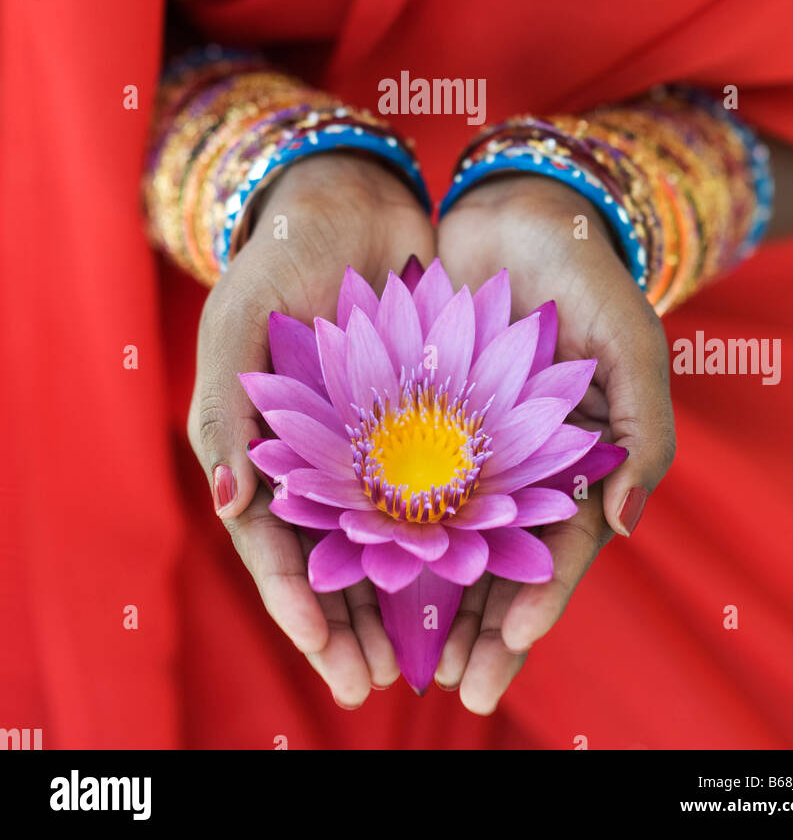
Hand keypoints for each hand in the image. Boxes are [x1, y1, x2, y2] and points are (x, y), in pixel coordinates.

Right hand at [187, 152, 434, 707]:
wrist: (354, 198)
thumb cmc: (281, 256)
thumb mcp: (238, 318)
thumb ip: (226, 406)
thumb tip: (227, 500)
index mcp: (264, 446)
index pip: (275, 542)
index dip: (296, 600)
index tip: (327, 649)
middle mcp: (318, 456)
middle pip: (334, 559)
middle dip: (353, 623)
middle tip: (380, 680)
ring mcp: (371, 442)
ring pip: (389, 539)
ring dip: (404, 600)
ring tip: (433, 654)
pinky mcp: (425, 420)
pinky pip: (441, 488)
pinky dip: (454, 534)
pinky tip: (481, 576)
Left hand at [436, 171, 673, 713]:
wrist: (515, 210)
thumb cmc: (586, 275)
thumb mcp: (631, 340)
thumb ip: (643, 429)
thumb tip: (629, 527)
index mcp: (582, 461)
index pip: (564, 547)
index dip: (541, 596)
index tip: (510, 640)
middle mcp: (525, 466)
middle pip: (502, 563)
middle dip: (481, 626)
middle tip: (455, 687)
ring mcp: (472, 447)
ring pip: (449, 540)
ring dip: (431, 601)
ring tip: (404, 656)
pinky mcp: (422, 420)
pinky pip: (401, 485)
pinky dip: (386, 531)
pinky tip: (360, 572)